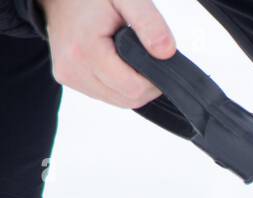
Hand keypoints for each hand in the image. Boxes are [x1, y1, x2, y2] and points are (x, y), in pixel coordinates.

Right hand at [40, 0, 175, 107]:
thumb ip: (149, 24)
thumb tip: (166, 54)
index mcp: (85, 50)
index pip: (134, 88)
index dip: (156, 80)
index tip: (160, 59)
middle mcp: (71, 69)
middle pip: (128, 98)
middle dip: (146, 83)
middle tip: (148, 55)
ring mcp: (67, 75)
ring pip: (118, 100)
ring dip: (133, 85)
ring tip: (131, 55)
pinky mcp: (67, 78)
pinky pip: (106, 94)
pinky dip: (119, 84)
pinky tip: (118, 61)